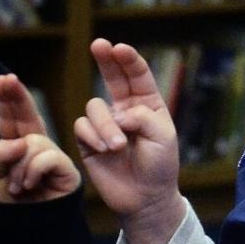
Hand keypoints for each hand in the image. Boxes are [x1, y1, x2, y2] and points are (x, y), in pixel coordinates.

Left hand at [0, 73, 80, 202]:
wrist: (22, 237)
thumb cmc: (5, 211)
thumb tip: (21, 140)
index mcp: (15, 151)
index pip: (12, 120)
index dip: (8, 100)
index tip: (2, 79)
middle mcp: (35, 151)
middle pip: (28, 118)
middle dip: (16, 98)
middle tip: (7, 80)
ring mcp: (53, 160)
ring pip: (35, 141)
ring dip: (19, 165)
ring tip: (17, 187)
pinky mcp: (67, 172)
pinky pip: (47, 156)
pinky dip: (33, 170)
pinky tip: (29, 186)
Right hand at [75, 38, 184, 243]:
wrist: (145, 198)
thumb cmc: (160, 166)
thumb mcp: (163, 137)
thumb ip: (142, 117)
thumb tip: (117, 113)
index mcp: (148, 105)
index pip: (138, 76)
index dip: (129, 60)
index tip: (120, 48)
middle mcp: (125, 109)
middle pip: (113, 77)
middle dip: (106, 59)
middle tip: (99, 45)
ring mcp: (106, 124)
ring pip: (95, 106)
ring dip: (105, 125)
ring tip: (117, 146)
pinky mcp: (88, 140)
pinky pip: (82, 126)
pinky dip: (93, 135)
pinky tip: (105, 151)